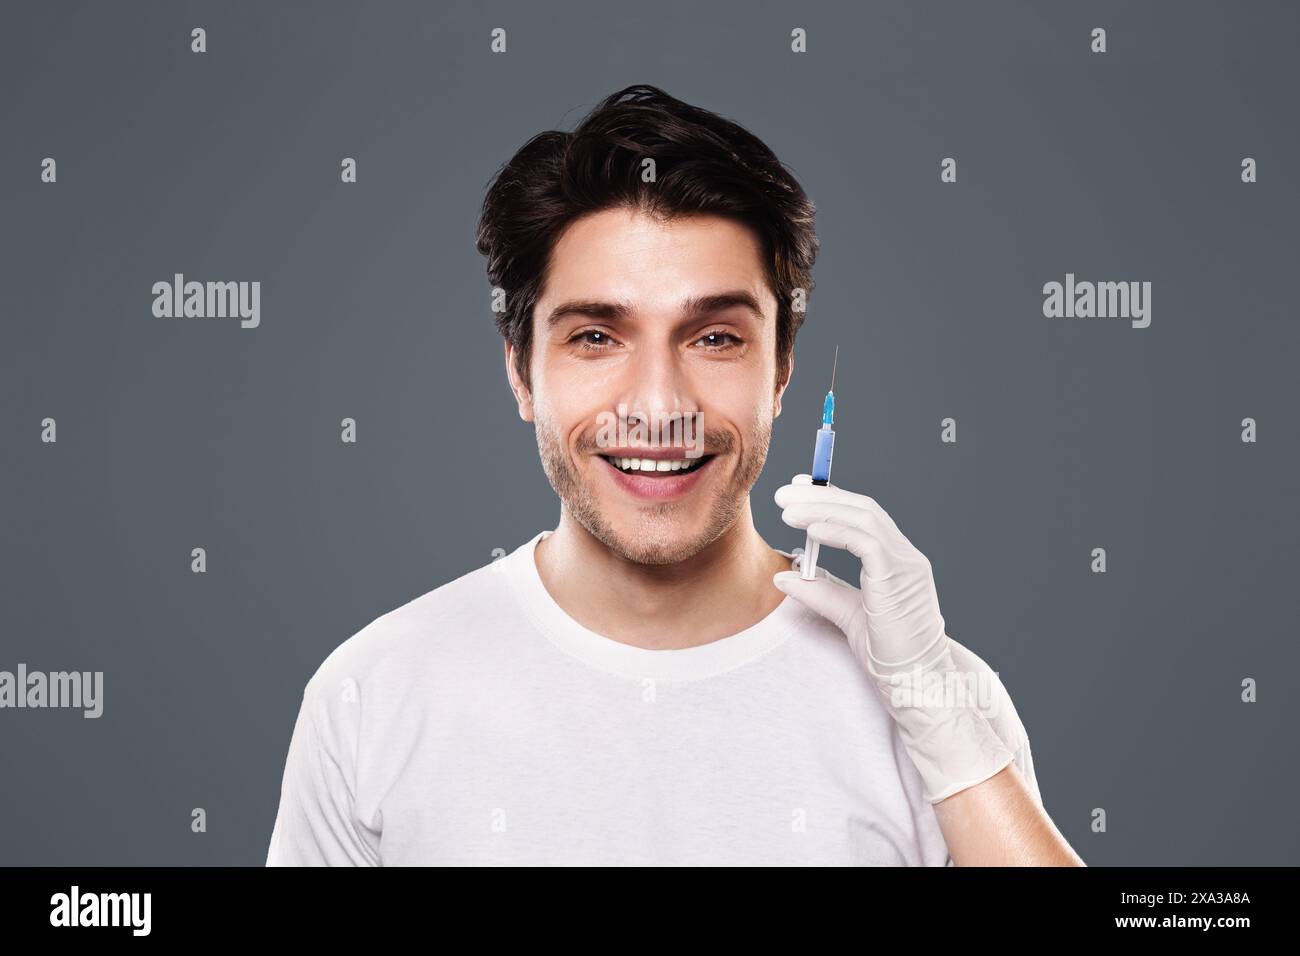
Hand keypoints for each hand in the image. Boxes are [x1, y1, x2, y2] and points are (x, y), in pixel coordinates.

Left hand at [773, 474, 1015, 802]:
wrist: (917, 684)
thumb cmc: (890, 656)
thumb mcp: (846, 616)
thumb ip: (819, 592)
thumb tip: (783, 574)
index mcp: (895, 562)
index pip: (862, 516)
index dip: (830, 498)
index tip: (797, 490)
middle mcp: (905, 557)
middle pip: (862, 508)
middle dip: (820, 496)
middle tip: (784, 492)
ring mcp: (906, 565)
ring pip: (864, 517)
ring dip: (822, 508)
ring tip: (787, 509)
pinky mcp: (900, 577)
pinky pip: (866, 541)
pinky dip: (836, 530)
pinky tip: (810, 529)